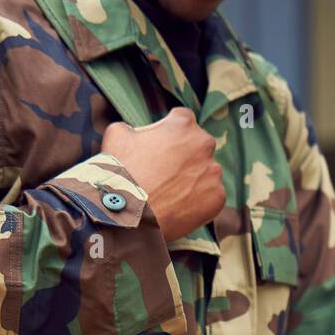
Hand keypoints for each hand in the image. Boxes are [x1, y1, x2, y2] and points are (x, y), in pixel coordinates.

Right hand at [101, 107, 225, 241]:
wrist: (127, 214)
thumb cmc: (120, 172)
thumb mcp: (117, 135)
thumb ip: (132, 127)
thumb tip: (134, 133)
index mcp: (183, 123)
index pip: (183, 121)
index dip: (170, 134)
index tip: (161, 148)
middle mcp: (204, 143)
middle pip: (198, 147)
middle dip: (185, 157)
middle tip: (165, 173)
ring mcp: (213, 172)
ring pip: (206, 173)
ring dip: (193, 179)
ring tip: (170, 193)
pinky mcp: (217, 197)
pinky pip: (210, 197)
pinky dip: (198, 202)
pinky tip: (178, 206)